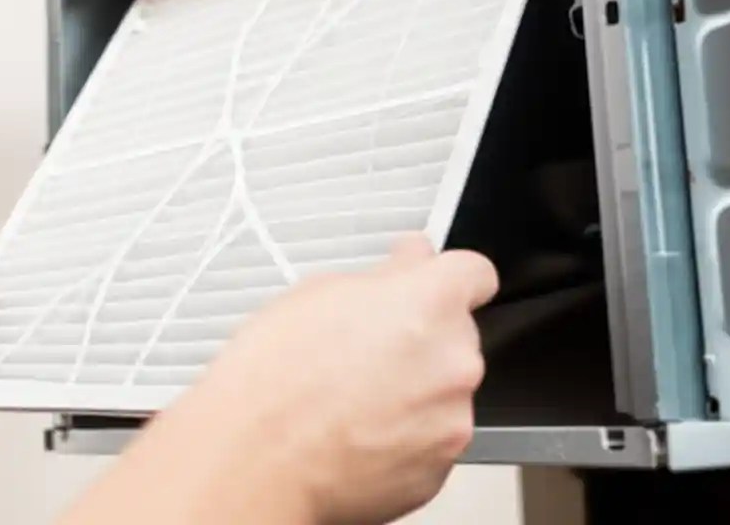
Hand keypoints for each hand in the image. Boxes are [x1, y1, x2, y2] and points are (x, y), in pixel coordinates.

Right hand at [67, 234, 497, 524]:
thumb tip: (410, 263)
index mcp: (429, 303)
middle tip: (365, 350)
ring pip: (445, 391)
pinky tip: (357, 431)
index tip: (431, 285)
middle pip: (457, 336)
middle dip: (422, 339)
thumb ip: (384, 274)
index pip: (475, 274)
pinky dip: (405, 436)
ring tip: (352, 398)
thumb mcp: (316, 294)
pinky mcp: (439, 467)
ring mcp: (452, 419)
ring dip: (414, 390)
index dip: (447, 278)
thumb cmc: (272, 380)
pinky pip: (432, 439)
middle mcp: (455, 360)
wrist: (255, 462)